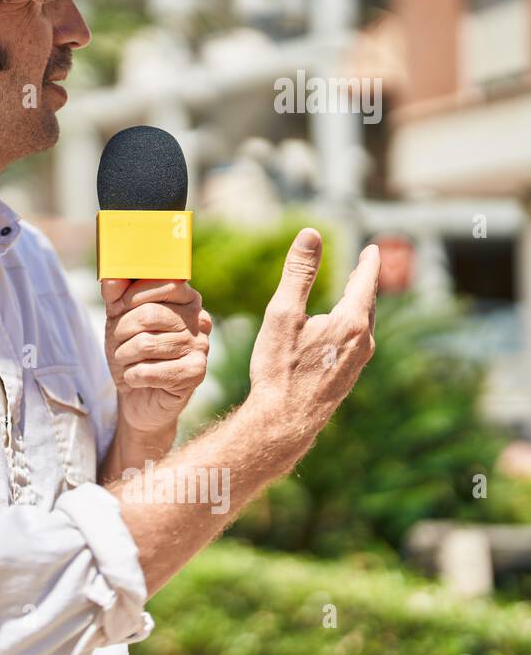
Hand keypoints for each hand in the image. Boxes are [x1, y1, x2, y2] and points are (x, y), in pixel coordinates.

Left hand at [101, 278, 211, 434]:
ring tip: (126, 361)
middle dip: (121, 330)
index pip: (162, 284)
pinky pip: (150, 371)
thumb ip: (116, 294)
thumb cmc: (132, 350)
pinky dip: (132, 376)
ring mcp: (201, 347)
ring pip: (145, 344)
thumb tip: (111, 278)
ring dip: (124, 355)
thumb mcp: (119, 317)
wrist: (140, 394)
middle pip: (148, 315)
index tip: (118, 309)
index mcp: (186, 298)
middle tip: (118, 342)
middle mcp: (199, 319)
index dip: (131, 296)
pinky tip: (135, 378)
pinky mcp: (196, 373)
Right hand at [248, 228, 378, 442]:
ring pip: (364, 326)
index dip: (369, 263)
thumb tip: (311, 234)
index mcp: (351, 322)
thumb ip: (298, 272)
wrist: (285, 421)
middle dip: (366, 284)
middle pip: (368, 304)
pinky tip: (340, 334)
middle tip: (366, 268)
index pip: (365, 282)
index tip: (373, 250)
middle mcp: (363, 342)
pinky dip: (353, 327)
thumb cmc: (280, 367)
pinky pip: (357, 343)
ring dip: (361, 307)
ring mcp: (358, 363)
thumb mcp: (283, 313)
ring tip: (355, 297)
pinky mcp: (348, 378)